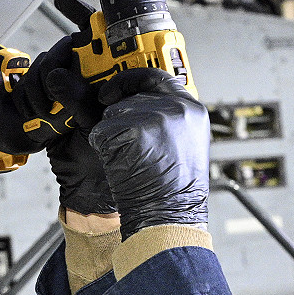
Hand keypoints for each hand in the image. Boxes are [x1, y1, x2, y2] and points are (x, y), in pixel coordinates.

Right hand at [23, 31, 113, 215]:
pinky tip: (37, 111)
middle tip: (55, 81)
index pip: (102, 37)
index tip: (64, 2)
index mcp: (116, 79)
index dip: (84, 16)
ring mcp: (68, 94)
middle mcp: (93, 81)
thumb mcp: (104, 125)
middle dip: (56, 60)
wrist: (92, 191)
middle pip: (65, 48)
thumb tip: (58, 75)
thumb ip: (81, 97)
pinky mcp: (47, 107)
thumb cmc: (115, 161)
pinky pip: (30, 88)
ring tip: (48, 110)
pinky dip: (28, 97)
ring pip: (45, 67)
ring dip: (40, 85)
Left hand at [88, 68, 208, 237]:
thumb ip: (162, 118)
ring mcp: (155, 117)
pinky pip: (101, 130)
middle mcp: (176, 108)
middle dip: (118, 118)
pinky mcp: (133, 130)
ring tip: (129, 160)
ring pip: (112, 113)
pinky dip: (102, 147)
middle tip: (124, 145)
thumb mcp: (180, 145)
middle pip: (130, 98)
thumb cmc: (172, 191)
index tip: (112, 90)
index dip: (129, 81)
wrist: (167, 216)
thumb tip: (131, 102)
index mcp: (191, 110)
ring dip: (110, 134)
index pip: (156, 78)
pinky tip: (119, 165)